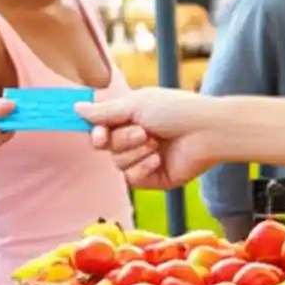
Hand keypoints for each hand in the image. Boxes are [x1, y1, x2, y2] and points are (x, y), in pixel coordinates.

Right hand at [76, 87, 216, 189]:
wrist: (207, 132)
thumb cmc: (177, 110)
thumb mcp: (136, 104)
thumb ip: (104, 112)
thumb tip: (77, 108)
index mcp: (130, 118)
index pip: (100, 129)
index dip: (97, 134)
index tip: (101, 134)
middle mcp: (135, 138)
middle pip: (107, 148)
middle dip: (123, 140)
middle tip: (144, 131)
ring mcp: (144, 159)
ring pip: (118, 164)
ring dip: (135, 153)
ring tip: (156, 143)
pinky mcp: (154, 178)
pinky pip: (132, 179)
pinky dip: (143, 168)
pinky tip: (158, 159)